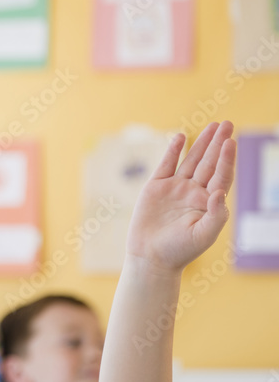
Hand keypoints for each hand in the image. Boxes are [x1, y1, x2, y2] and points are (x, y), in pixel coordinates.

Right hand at [126, 121, 236, 274]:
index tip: (230, 142)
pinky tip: (180, 137)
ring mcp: (176, 188)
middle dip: (219, 143)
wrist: (150, 257)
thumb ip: (216, 215)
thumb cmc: (179, 251)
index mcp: (208, 203)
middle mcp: (194, 192)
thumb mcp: (203, 236)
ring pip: (192, 160)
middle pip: (210, 162)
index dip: (226, 159)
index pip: (221, 175)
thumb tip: (219, 192)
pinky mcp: (156, 187)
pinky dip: (173, 150)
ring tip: (213, 126)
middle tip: (227, 124)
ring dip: (202, 143)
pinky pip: (167, 164)